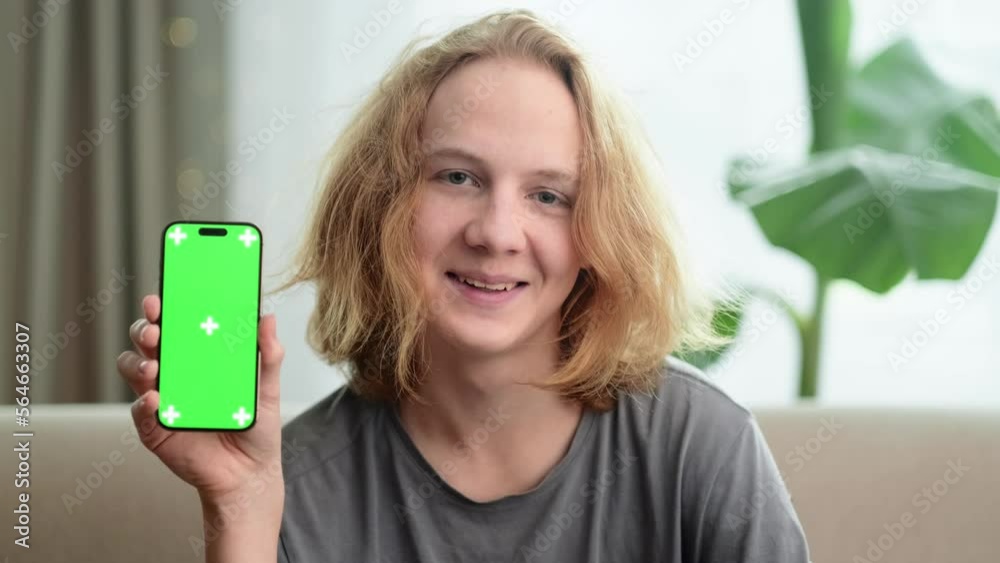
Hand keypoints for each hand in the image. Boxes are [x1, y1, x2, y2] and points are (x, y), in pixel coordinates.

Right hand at [116, 295, 285, 503]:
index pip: (175, 325)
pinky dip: (142, 403)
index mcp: (198, 357)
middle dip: (144, 330)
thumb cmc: (255, 426)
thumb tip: (268, 317)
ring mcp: (161, 399)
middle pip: (146, 342)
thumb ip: (268, 355)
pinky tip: (155, 399)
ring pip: (133, 369)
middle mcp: (174, 373)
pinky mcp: (154, 428)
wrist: (249, 473)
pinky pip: (139, 411)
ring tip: (155, 368)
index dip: (163, 310)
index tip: (161, 300)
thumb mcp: (267, 389)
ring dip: (137, 363)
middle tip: (156, 332)